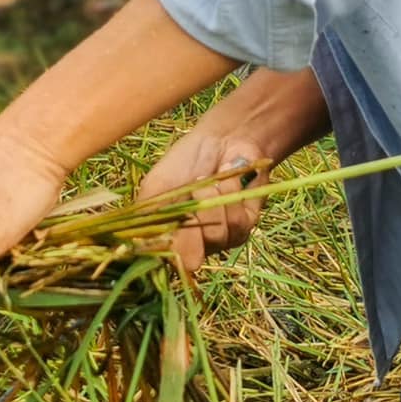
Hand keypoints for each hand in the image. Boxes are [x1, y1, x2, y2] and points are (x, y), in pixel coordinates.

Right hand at [136, 127, 270, 274]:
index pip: (168, 261)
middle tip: (192, 189)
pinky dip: (231, 195)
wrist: (222, 139)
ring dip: (213, 200)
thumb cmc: (184, 162)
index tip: (178, 217)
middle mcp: (193, 245)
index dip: (174, 245)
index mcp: (167, 238)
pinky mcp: (245, 227)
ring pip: (217, 236)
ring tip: (210, 180)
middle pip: (193, 255)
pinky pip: (238, 223)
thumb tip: (177, 262)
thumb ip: (155, 221)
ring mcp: (220, 238)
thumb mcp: (158, 188)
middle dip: (194, 216)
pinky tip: (229, 180)